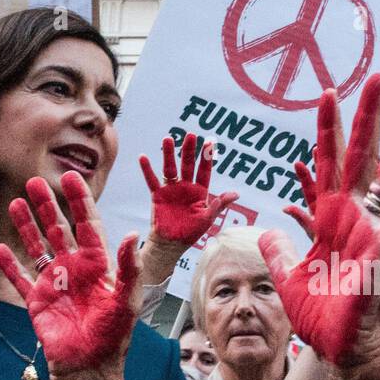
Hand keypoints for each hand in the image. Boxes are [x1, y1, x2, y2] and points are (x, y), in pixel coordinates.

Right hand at [0, 171, 144, 374]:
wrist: (90, 369)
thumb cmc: (113, 337)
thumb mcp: (126, 301)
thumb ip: (129, 268)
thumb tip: (131, 235)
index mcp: (99, 265)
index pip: (88, 225)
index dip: (80, 201)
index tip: (71, 176)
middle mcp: (75, 269)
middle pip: (59, 229)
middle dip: (48, 206)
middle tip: (35, 180)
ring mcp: (54, 283)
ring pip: (38, 247)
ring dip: (26, 226)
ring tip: (16, 202)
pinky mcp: (37, 302)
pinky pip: (20, 279)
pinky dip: (10, 265)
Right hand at [139, 133, 238, 248]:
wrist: (172, 244)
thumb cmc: (191, 232)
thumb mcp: (207, 218)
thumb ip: (219, 204)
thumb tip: (235, 194)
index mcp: (199, 191)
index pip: (204, 170)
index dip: (207, 157)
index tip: (209, 141)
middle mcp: (185, 187)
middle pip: (187, 164)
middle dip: (189, 150)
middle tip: (190, 135)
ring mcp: (171, 189)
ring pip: (170, 168)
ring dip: (168, 154)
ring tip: (168, 138)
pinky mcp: (158, 195)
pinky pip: (151, 180)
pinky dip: (147, 169)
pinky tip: (143, 157)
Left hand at [261, 79, 379, 365]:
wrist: (336, 349)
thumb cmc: (319, 316)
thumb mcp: (287, 275)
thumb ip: (277, 249)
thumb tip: (264, 232)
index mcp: (330, 216)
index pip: (328, 161)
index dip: (327, 127)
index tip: (327, 90)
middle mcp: (354, 216)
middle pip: (363, 155)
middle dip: (370, 115)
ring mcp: (372, 231)